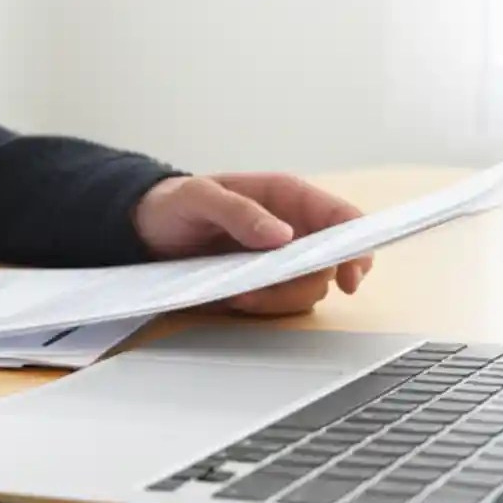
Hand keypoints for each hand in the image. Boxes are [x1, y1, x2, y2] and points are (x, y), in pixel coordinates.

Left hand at [133, 173, 372, 315]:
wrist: (146, 228)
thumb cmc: (174, 202)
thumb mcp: (197, 197)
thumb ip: (238, 211)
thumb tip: (282, 235)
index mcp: (286, 197)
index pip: (342, 217)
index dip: (356, 246)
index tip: (349, 279)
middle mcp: (292, 227)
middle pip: (330, 263)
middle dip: (304, 283)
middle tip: (261, 291)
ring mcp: (279, 257)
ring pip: (307, 288)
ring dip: (278, 298)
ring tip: (238, 293)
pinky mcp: (263, 281)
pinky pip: (281, 302)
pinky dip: (263, 306)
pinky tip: (233, 298)